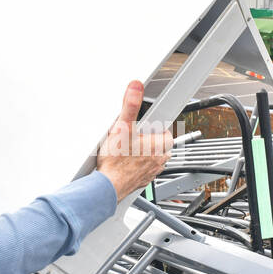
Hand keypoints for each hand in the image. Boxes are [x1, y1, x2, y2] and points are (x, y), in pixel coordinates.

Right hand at [97, 80, 173, 200]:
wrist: (108, 186)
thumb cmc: (117, 161)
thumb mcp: (123, 126)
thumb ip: (131, 105)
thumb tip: (136, 87)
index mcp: (163, 143)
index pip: (164, 125)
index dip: (150, 122)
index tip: (141, 124)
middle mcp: (162, 157)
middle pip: (155, 138)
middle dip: (143, 135)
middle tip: (128, 136)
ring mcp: (154, 169)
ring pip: (150, 152)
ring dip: (139, 149)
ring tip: (124, 148)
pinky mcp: (145, 177)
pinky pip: (143, 165)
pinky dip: (135, 162)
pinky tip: (123, 160)